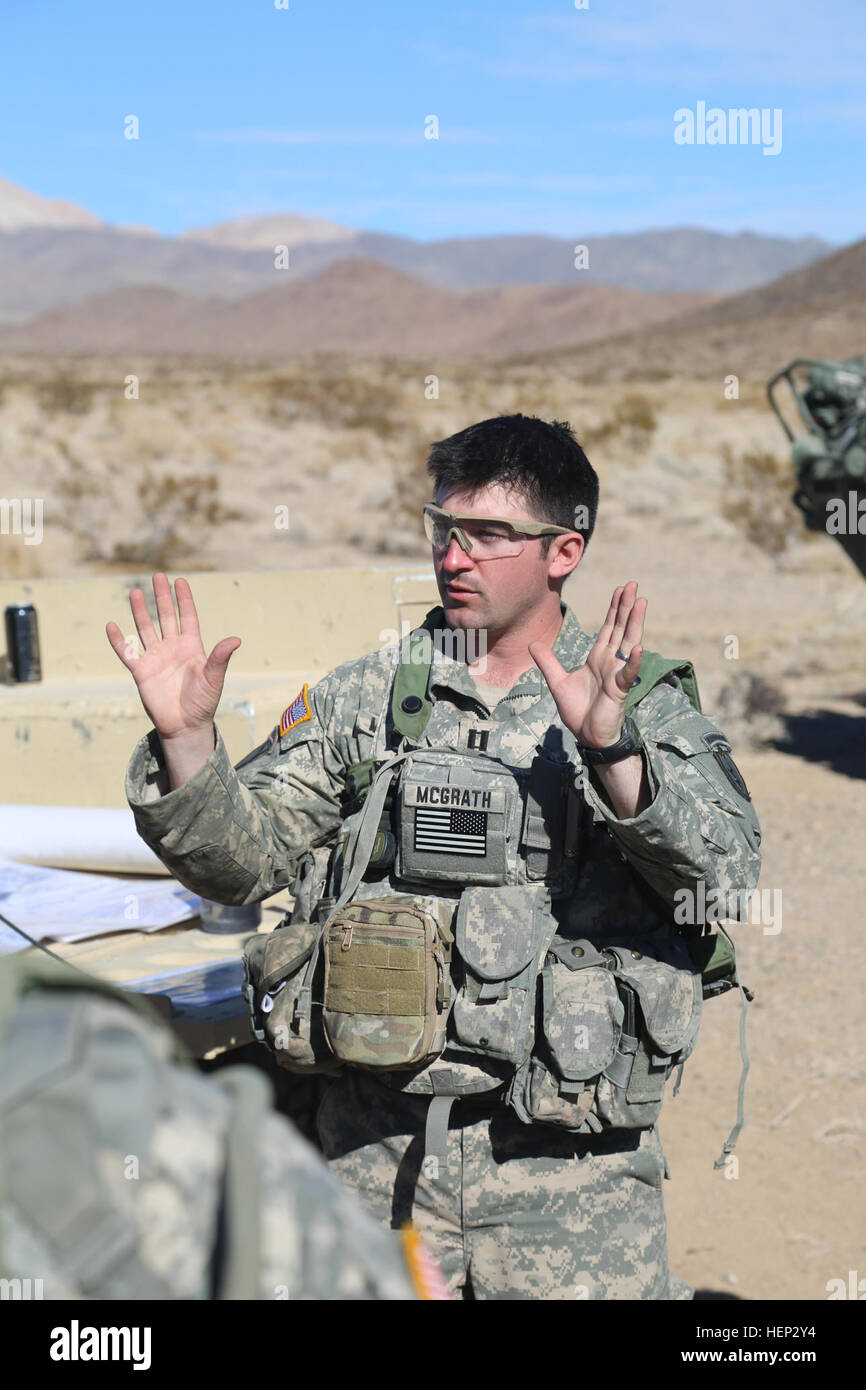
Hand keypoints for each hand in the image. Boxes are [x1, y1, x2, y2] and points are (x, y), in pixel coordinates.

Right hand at [106, 572, 240, 740]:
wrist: (185, 726)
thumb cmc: (203, 703)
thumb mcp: (214, 679)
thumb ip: (220, 658)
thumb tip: (235, 639)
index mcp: (192, 647)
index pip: (187, 617)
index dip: (184, 600)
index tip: (180, 581)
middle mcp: (172, 648)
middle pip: (166, 617)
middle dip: (162, 597)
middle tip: (158, 576)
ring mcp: (155, 658)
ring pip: (146, 629)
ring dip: (140, 611)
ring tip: (136, 592)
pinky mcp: (141, 671)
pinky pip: (127, 652)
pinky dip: (118, 640)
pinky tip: (111, 626)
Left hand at [529, 581, 645, 747]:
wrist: (587, 736)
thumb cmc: (578, 711)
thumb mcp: (557, 682)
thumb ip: (548, 662)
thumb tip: (533, 644)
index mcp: (598, 658)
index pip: (608, 628)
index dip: (614, 608)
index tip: (621, 589)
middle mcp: (611, 662)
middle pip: (621, 629)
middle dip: (626, 607)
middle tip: (634, 585)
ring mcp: (617, 675)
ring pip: (629, 644)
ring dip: (635, 624)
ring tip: (642, 603)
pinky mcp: (618, 691)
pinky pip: (627, 674)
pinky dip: (633, 662)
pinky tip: (638, 648)